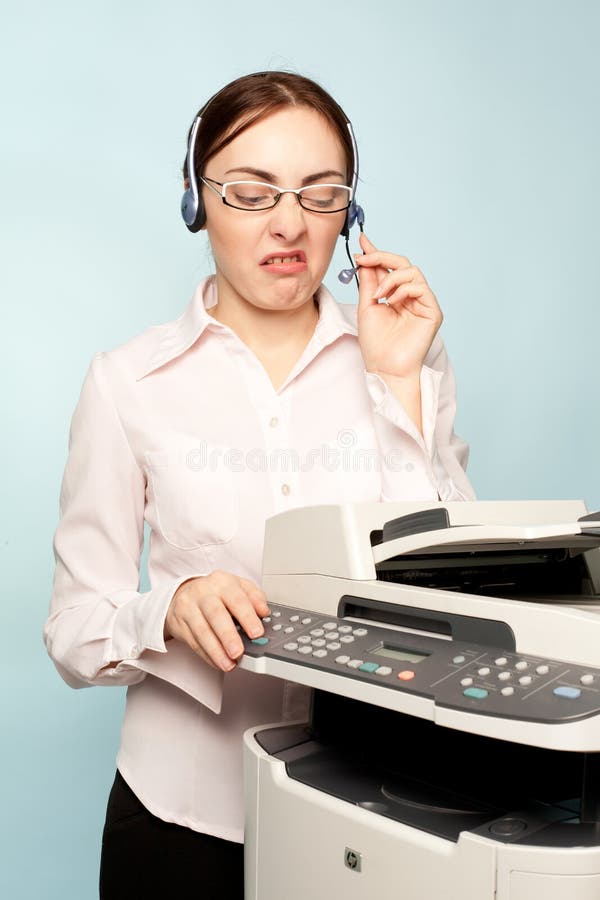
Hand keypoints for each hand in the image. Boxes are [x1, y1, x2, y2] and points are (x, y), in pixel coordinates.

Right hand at [164, 570, 268, 670]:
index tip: (257, 633)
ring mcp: (189, 607)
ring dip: (216, 651)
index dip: (248, 617)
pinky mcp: (179, 623)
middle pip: (216, 614)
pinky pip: (193, 642)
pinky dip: (207, 655)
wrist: (184, 593)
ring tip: (228, 664)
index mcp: (223, 582)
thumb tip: (264, 611)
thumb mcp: (237, 587)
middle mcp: (204, 592)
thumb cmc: (216, 594)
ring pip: (202, 631)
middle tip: (238, 652)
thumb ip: (254, 597)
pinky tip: (218, 662)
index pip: (237, 599)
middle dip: (228, 636)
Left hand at [354, 233, 442, 378]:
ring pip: (412, 272)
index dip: (376, 253)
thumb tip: (364, 255)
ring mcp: (423, 303)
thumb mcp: (367, 305)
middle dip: (382, 257)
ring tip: (378, 295)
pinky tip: (391, 302)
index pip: (388, 268)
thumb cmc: (376, 343)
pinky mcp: (433, 311)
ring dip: (391, 278)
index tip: (362, 241)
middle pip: (402, 264)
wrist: (385, 367)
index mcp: (394, 295)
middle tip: (364, 257)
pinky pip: (421, 287)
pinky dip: (403, 290)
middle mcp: (410, 297)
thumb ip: (369, 281)